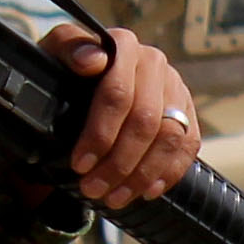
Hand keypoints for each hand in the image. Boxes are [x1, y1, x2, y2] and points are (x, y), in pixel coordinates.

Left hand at [43, 24, 200, 208]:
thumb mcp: (55, 53)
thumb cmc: (65, 68)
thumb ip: (68, 49)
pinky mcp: (187, 109)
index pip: (117, 94)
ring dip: (141, 174)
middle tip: (93, 189)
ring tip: (115, 198)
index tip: (79, 164)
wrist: (84, 76)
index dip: (99, 134)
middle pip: (145, 121)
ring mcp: (174, 87)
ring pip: (169, 137)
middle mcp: (153, 63)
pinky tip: (146, 191)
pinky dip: (169, 173)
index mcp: (123, 45)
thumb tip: (92, 61)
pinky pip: (188, 145)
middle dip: (118, 163)